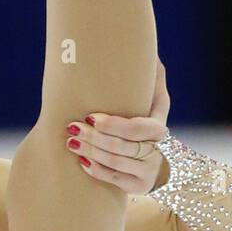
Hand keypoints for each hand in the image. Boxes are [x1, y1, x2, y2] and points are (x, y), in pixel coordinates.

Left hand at [65, 58, 170, 193]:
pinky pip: (117, 181)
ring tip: (71, 142)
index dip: (115, 125)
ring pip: (118, 163)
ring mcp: (150, 168)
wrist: (150, 150)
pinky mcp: (140, 185)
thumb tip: (141, 45)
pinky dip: (98, 171)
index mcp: (159, 120)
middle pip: (126, 146)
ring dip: (92, 152)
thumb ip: (146, 68)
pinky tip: (82, 162)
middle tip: (72, 128)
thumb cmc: (140, 108)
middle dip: (95, 138)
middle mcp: (159, 146)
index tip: (91, 117)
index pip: (142, 127)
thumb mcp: (148, 85)